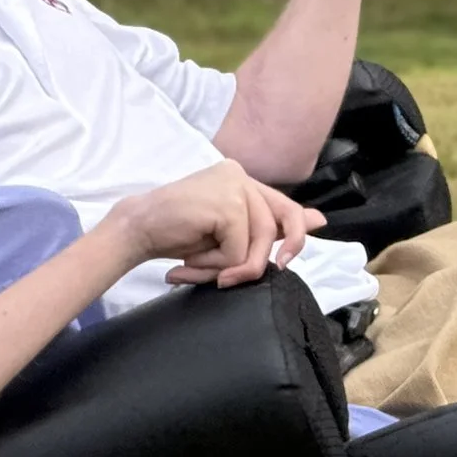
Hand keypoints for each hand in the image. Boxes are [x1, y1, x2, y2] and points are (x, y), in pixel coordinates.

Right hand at [109, 160, 324, 289]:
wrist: (136, 230)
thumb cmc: (175, 234)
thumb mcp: (227, 233)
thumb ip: (267, 226)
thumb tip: (320, 219)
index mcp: (240, 180)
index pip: (285, 205)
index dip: (296, 233)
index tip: (285, 259)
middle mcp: (240, 175)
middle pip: (279, 227)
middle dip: (256, 263)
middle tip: (227, 280)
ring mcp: (234, 184)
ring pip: (260, 243)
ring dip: (230, 268)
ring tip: (198, 268)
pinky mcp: (227, 202)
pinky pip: (239, 250)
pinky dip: (216, 264)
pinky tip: (189, 258)